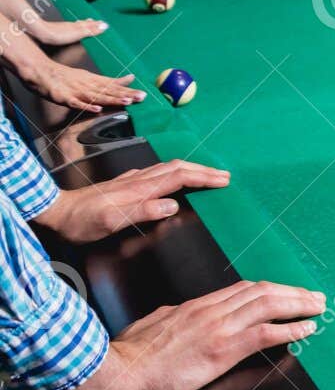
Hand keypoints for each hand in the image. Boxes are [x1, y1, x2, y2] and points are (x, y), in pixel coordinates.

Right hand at [22, 58, 141, 112]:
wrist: (41, 71)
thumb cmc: (68, 76)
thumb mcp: (92, 76)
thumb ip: (111, 80)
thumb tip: (131, 78)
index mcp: (94, 81)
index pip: (115, 86)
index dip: (129, 91)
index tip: (144, 94)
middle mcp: (88, 85)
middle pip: (109, 91)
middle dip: (126, 95)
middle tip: (141, 97)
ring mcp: (77, 91)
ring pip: (97, 96)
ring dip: (112, 99)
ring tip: (127, 101)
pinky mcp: (65, 97)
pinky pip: (77, 103)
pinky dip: (87, 106)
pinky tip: (97, 109)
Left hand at [28, 18, 106, 46]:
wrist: (42, 32)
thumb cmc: (58, 34)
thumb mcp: (79, 33)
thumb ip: (91, 30)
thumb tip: (104, 26)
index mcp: (79, 25)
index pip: (92, 24)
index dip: (98, 25)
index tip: (105, 24)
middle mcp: (73, 24)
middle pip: (85, 23)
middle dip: (92, 23)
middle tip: (99, 22)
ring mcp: (67, 26)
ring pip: (79, 24)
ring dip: (85, 23)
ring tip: (89, 22)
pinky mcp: (60, 29)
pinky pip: (72, 26)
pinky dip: (77, 25)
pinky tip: (74, 26)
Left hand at [36, 160, 229, 242]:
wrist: (55, 212)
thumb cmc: (81, 222)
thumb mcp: (110, 222)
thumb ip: (142, 212)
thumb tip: (172, 205)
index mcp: (139, 189)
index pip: (179, 177)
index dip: (203, 178)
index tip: (223, 181)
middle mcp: (138, 180)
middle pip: (178, 168)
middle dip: (203, 170)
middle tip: (224, 176)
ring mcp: (131, 180)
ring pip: (168, 168)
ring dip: (192, 169)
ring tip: (207, 175)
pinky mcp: (125, 183)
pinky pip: (158, 172)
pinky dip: (176, 172)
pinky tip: (176, 177)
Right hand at [70, 281, 325, 389]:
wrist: (120, 373)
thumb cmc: (131, 354)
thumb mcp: (153, 323)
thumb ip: (173, 316)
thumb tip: (180, 313)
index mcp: (196, 306)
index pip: (244, 289)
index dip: (272, 289)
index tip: (289, 291)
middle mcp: (211, 311)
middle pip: (262, 291)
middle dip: (293, 292)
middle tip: (315, 297)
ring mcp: (218, 328)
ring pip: (268, 305)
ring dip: (299, 305)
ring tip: (318, 308)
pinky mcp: (222, 349)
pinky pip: (265, 333)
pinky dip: (290, 329)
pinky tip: (305, 330)